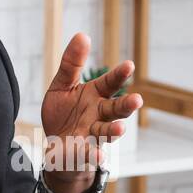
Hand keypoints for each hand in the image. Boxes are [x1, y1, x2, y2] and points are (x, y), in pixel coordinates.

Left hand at [39, 32, 142, 192]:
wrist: (55, 145)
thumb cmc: (63, 112)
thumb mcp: (62, 85)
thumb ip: (71, 64)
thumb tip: (82, 35)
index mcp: (96, 95)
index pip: (110, 83)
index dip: (119, 75)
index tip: (129, 65)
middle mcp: (100, 114)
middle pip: (117, 109)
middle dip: (127, 105)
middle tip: (137, 100)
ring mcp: (93, 134)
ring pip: (107, 131)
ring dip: (115, 130)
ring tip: (119, 128)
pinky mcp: (84, 152)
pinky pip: (91, 154)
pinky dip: (95, 156)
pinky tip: (99, 157)